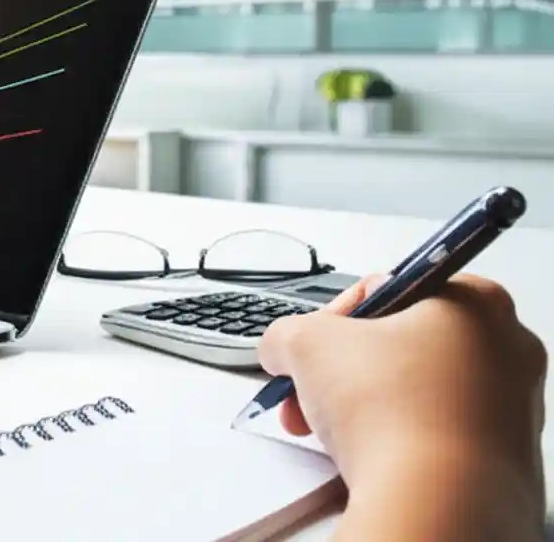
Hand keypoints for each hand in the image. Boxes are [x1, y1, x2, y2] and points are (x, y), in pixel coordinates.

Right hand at [259, 274, 545, 539]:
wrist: (434, 501)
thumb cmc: (396, 414)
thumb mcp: (307, 344)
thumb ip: (285, 333)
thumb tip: (281, 347)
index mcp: (476, 302)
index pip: (389, 289)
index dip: (338, 316)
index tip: (315, 341)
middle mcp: (506, 349)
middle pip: (398, 344)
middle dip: (341, 369)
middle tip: (311, 386)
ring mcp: (510, 405)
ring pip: (413, 390)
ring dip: (359, 404)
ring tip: (324, 426)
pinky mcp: (502, 455)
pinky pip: (433, 431)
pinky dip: (394, 437)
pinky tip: (362, 453)